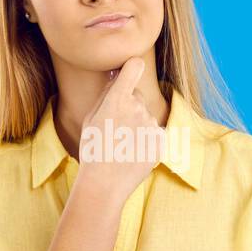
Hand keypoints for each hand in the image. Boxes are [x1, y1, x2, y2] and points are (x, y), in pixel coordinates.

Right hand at [75, 57, 163, 205]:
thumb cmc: (93, 149)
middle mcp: (138, 107)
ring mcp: (152, 125)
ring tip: (122, 146)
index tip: (131, 69)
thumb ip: (106, 95)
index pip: (135, 66)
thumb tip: (118, 76)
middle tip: (115, 129)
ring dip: (137, 126)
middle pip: (137, 97)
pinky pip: (154, 134)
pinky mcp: (161, 141)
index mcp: (118, 98)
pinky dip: (146, 141)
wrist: (105, 183)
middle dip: (129, 106)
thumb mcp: (90, 118)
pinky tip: (132, 153)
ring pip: (145, 117)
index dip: (133, 66)